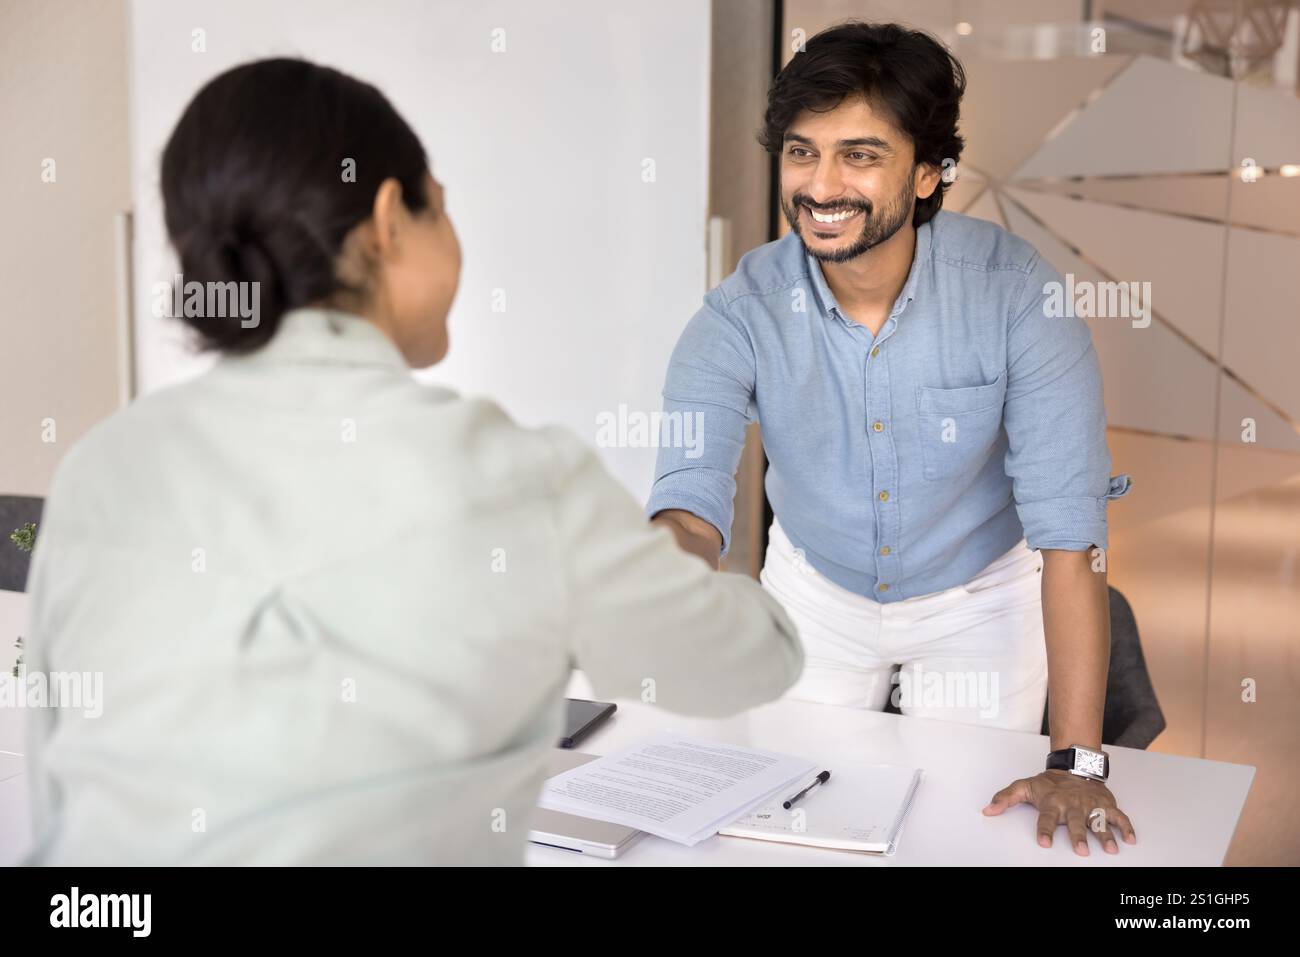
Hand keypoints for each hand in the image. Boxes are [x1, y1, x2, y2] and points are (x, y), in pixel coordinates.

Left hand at [982, 769, 1136, 855]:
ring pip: (1099, 820)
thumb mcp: (1025, 787)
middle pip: (1075, 822)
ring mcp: (1091, 805)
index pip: (1046, 818)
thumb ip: (1006, 798)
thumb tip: (988, 809)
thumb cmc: (1050, 784)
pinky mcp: (1106, 804)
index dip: (1044, 829)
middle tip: (1081, 850)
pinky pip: (1118, 816)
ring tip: (1111, 849)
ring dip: (1105, 834)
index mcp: (1053, 802)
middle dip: (1078, 836)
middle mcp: (1073, 805)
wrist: (1075, 767)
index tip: (1043, 842)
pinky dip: (1126, 826)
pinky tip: (1130, 838)